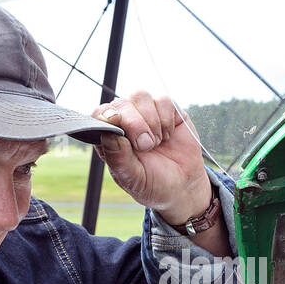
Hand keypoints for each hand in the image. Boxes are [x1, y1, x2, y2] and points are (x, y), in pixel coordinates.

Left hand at [92, 91, 207, 217]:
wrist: (184, 187)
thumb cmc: (154, 184)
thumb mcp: (133, 179)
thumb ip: (119, 159)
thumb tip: (109, 136)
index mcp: (111, 138)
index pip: (100, 115)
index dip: (105, 115)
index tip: (115, 121)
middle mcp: (126, 122)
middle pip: (121, 103)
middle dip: (134, 123)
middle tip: (146, 146)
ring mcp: (146, 114)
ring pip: (141, 96)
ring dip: (151, 120)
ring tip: (157, 142)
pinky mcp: (168, 111)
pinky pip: (164, 101)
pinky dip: (167, 119)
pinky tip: (168, 135)